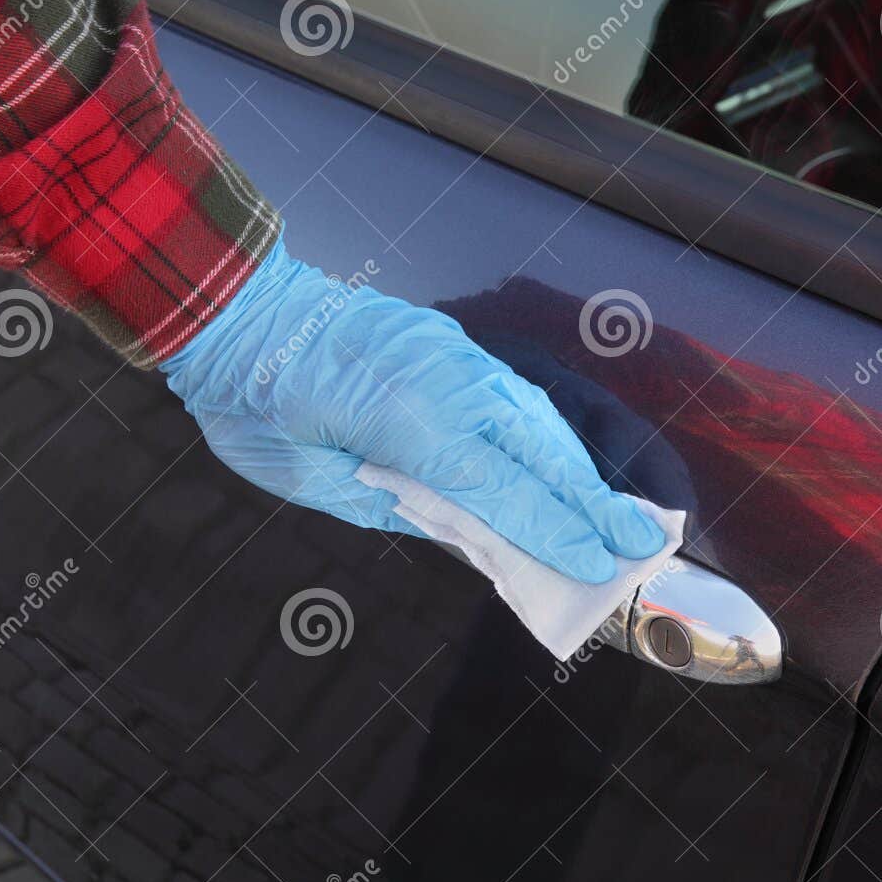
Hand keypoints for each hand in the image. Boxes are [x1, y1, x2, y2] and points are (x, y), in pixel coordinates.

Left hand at [160, 233, 665, 582]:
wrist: (237, 316)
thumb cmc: (261, 409)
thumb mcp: (321, 481)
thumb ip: (401, 505)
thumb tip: (469, 531)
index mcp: (411, 427)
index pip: (505, 493)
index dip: (558, 534)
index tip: (602, 565)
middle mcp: (447, 386)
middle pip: (540, 455)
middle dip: (593, 504)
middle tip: (644, 542)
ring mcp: (452, 357)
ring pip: (534, 419)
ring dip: (578, 468)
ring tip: (620, 510)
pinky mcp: (446, 342)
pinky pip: (511, 393)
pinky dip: (544, 430)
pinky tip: (563, 458)